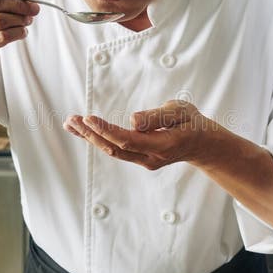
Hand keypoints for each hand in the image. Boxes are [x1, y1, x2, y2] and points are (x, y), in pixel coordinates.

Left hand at [64, 100, 216, 169]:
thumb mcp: (182, 112)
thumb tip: (132, 120)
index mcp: (163, 145)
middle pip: (115, 149)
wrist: (202, 144)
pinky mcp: (139, 158)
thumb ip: (158, 116)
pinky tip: (82, 130)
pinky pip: (115, 149)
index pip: (128, 140)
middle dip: (91, 134)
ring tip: (70, 123)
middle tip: (71, 120)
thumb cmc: (192, 123)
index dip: (106, 130)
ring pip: (112, 151)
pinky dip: (97, 139)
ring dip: (90, 137)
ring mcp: (144, 160)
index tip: (88, 118)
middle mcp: (151, 158)